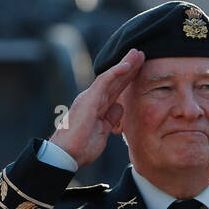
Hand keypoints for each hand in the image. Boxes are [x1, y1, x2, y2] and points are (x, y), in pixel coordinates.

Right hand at [49, 48, 144, 167]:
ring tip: (137, 53)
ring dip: (125, 64)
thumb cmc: (81, 147)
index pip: (115, 90)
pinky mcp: (89, 99)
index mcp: (97, 108)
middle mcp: (93, 99)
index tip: (140, 69)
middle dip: (129, 67)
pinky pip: (104, 81)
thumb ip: (111, 118)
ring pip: (110, 76)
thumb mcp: (103, 132)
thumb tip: (119, 106)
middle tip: (141, 54)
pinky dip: (115, 72)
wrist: (67, 155)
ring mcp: (90, 97)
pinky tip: (127, 65)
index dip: (127, 79)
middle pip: (114, 80)